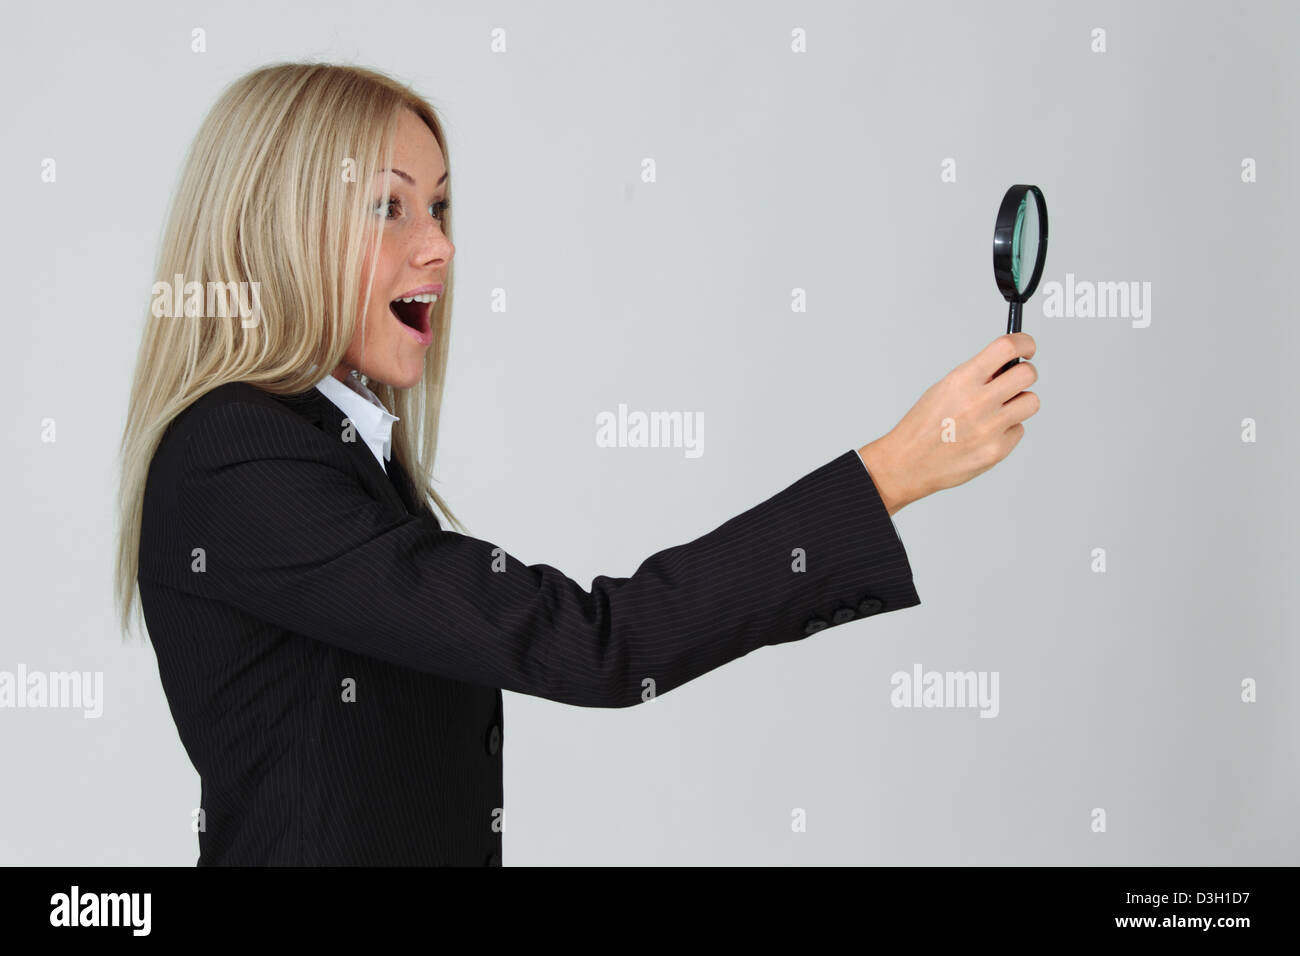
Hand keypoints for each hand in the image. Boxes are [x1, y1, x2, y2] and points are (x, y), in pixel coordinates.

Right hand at [858, 333, 1038, 514]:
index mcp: (961, 380)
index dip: (1024, 343)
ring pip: (1031, 402)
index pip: (1006, 348)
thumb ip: (976, 376)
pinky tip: (985, 434)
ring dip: (1020, 402)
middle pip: (1028, 374)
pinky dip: (1007, 430)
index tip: (1027, 348)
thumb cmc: (924, 425)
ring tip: (1000, 410)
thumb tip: (1009, 365)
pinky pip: (1018, 430)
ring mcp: (989, 428)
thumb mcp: (943, 389)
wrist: (908, 463)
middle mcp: (978, 402)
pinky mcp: (997, 450)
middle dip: (1026, 373)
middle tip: (1017, 380)